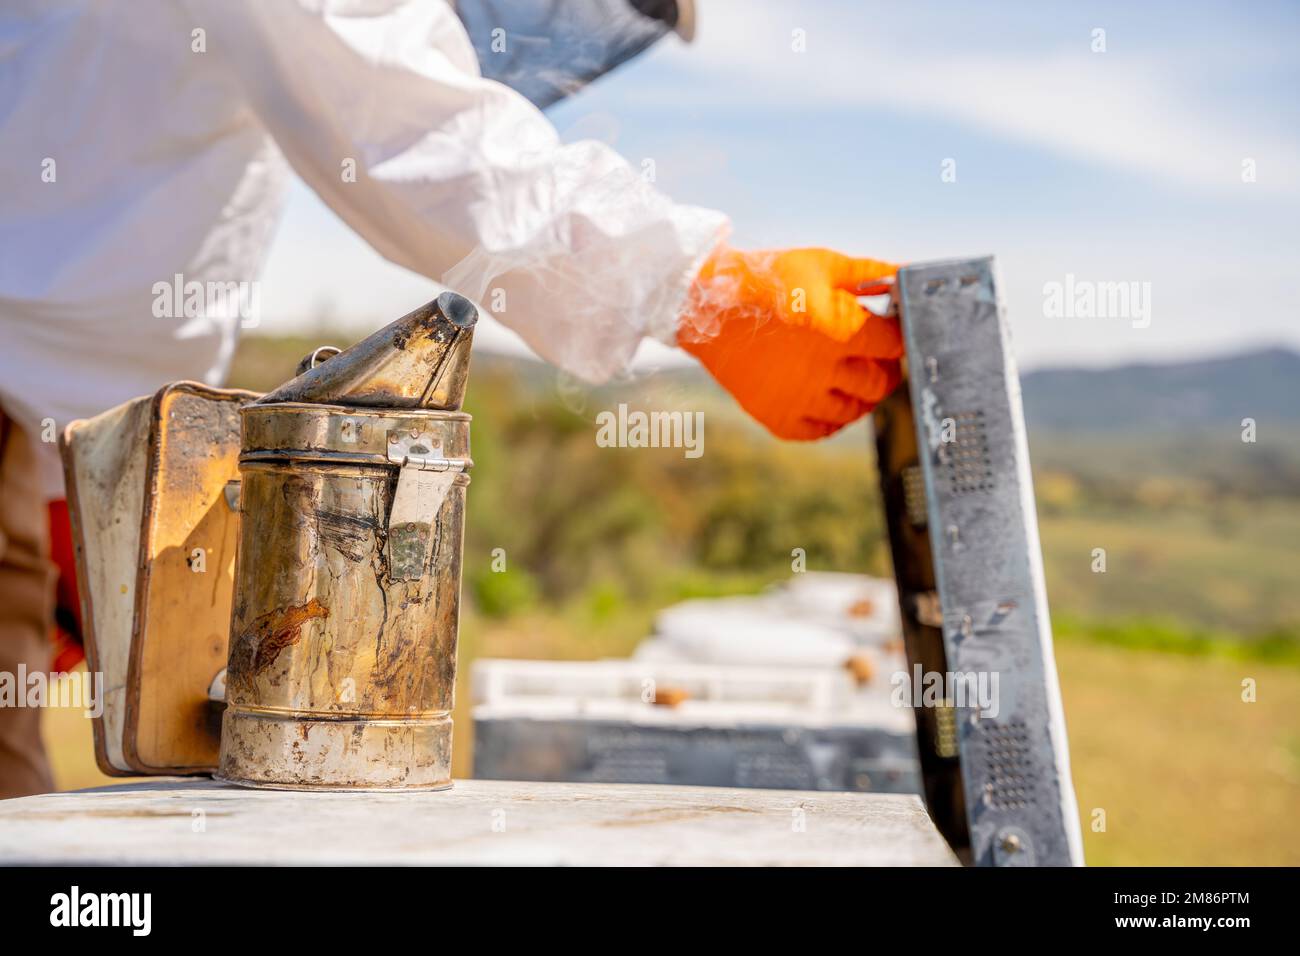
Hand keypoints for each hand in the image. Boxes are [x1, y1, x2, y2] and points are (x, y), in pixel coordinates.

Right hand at [678, 245, 902, 439]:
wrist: (708, 307)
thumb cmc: (769, 280)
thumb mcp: (821, 264)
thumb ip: (871, 273)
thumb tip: (910, 276)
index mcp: (841, 329)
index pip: (897, 345)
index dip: (898, 336)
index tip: (889, 330)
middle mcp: (825, 370)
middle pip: (881, 383)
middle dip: (886, 367)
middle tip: (874, 355)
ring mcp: (801, 398)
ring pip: (855, 411)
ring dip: (861, 394)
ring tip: (851, 375)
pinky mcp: (778, 417)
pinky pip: (820, 431)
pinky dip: (830, 419)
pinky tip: (826, 397)